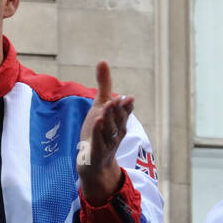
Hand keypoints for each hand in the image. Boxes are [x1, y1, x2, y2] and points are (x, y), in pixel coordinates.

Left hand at [78, 60, 134, 204]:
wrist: (93, 161)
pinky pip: (98, 141)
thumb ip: (104, 84)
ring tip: (108, 106)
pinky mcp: (96, 151)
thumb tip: (102, 60)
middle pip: (119, 120)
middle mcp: (116, 132)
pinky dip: (98, 132)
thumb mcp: (101, 105)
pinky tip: (97, 120)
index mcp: (120, 120)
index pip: (125, 112)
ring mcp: (107, 143)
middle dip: (119, 110)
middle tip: (119, 99)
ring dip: (110, 119)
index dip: (127, 106)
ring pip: (110, 130)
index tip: (129, 98)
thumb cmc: (99, 130)